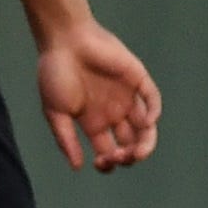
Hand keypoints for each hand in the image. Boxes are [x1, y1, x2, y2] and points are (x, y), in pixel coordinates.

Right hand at [37, 23, 159, 172]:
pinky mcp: (137, 79)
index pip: (108, 150)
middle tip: (118, 157)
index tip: (100, 163)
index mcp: (92, 122)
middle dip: (127, 156)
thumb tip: (77, 166)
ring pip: (146, 127)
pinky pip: (152, 99)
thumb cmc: (54, 73)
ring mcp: (127, 97)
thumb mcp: (54, 112)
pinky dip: (153, 112)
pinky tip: (146, 123)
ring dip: (145, 143)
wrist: (64, 41)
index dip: (108, 162)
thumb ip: (65, 139)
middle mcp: (113, 112)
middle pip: (130, 143)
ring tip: (137, 151)